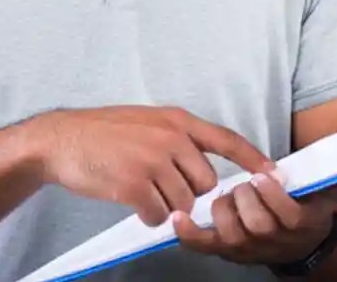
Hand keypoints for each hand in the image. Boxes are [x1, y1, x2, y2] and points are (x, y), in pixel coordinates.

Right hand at [34, 106, 273, 225]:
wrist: (61, 140)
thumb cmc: (103, 132)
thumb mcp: (147, 120)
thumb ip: (175, 136)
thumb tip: (199, 160)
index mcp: (177, 120)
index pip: (226, 139)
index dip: (253, 159)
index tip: (275, 173)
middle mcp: (170, 138)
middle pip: (205, 182)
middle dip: (189, 192)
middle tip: (162, 187)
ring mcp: (153, 161)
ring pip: (183, 202)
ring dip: (166, 206)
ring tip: (142, 192)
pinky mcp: (134, 184)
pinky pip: (159, 215)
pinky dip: (149, 216)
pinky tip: (133, 203)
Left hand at [173, 172, 336, 267]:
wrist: (296, 245)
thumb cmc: (309, 210)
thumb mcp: (330, 194)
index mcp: (299, 225)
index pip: (287, 216)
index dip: (274, 196)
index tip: (266, 175)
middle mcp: (271, 241)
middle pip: (255, 222)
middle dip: (248, 197)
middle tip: (247, 182)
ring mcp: (245, 248)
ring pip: (230, 230)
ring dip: (225, 208)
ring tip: (229, 194)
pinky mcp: (223, 249)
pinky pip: (202, 245)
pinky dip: (187, 233)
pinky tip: (177, 217)